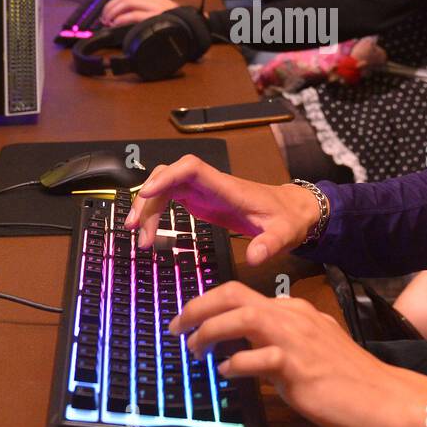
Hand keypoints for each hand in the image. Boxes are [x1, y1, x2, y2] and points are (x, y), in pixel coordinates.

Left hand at [100, 0, 177, 26]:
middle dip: (110, 7)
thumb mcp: (158, 15)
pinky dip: (122, 18)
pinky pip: (134, 14)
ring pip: (127, 2)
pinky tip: (117, 23)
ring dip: (113, 12)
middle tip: (104, 18)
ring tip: (109, 21)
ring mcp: (155, 7)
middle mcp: (153, 0)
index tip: (108, 13)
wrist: (192, 29)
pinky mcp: (156, 17)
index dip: (113, 3)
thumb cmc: (175, 25)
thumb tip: (123, 19)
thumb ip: (144, 13)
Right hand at [124, 154, 318, 263]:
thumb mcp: (283, 234)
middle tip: (134, 228)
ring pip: (164, 186)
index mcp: (226, 188)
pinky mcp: (200, 200)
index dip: (167, 176)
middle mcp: (210, 184)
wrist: (292, 210)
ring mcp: (203, 191)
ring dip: (147, 207)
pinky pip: (169, 198)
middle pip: (168, 176)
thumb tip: (255, 258)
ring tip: (139, 238)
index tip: (147, 193)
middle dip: (147, 197)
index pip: (191, 168)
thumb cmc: (287, 218)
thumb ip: (270, 245)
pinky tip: (149, 233)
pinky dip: (155, 213)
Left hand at [174, 281, 426, 426]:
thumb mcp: (310, 350)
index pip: (241, 293)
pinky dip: (237, 363)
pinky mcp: (299, 367)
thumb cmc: (349, 378)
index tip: (188, 320)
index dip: (208, 303)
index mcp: (294, 310)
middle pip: (234, 294)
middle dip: (197, 306)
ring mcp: (296, 339)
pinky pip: (258, 358)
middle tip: (176, 327)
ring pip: (242, 317)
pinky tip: (229, 373)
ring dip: (209, 331)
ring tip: (195, 350)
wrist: (385, 397)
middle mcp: (292, 316)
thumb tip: (245, 351)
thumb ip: (279, 344)